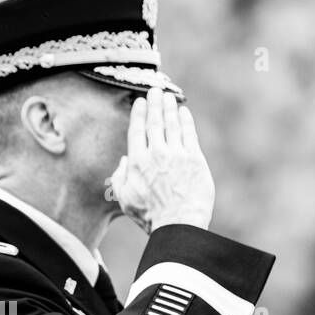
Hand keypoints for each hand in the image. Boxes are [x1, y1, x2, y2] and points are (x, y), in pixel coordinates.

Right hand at [106, 87, 214, 232]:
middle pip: (155, 122)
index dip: (139, 113)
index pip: (137, 131)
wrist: (178, 224)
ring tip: (168, 97)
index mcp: (137, 162)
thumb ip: (120, 177)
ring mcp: (177, 154)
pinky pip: (189, 133)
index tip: (140, 102)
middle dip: (154, 104)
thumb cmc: (150, 216)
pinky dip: (186, 120)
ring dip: (169, 108)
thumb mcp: (124, 199)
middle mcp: (156, 154)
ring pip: (172, 124)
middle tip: (155, 90)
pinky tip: (184, 112)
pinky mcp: (194, 159)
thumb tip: (125, 160)